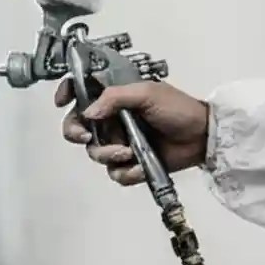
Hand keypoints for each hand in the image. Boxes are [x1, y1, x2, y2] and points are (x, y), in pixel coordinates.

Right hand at [55, 79, 209, 185]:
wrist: (201, 137)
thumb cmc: (177, 109)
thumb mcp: (147, 93)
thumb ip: (114, 98)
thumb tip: (88, 112)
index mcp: (113, 97)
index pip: (81, 91)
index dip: (67, 93)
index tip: (62, 102)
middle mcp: (111, 119)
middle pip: (77, 126)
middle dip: (75, 132)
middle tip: (86, 137)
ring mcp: (119, 142)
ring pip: (94, 153)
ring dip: (107, 154)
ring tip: (128, 153)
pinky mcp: (130, 165)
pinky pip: (115, 173)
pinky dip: (127, 172)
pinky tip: (141, 166)